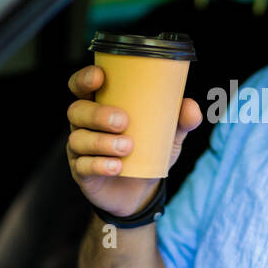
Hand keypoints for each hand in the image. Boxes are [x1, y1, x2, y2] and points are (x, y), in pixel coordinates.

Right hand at [65, 64, 201, 216]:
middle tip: (123, 121)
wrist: (142, 191)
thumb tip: (191, 106)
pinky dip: (99, 165)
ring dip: (102, 142)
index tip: (100, 77)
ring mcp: (80, 150)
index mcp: (100, 105)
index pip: (81, 87)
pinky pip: (82, 167)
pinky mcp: (82, 173)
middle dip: (97, 114)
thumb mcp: (168, 135)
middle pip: (76, 111)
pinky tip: (116, 167)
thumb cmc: (149, 151)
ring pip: (78, 139)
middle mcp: (85, 125)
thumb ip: (181, 120)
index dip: (84, 78)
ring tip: (127, 147)